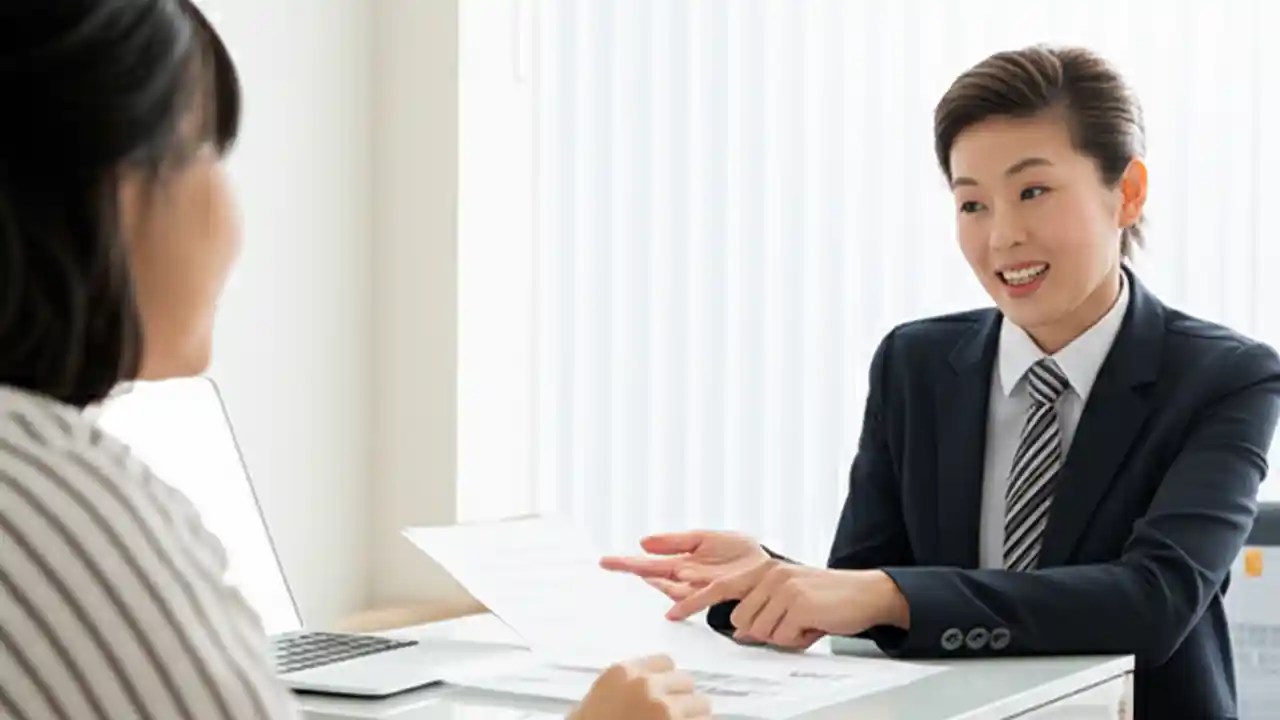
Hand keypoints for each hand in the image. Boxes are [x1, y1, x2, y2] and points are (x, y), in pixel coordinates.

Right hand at [569, 654, 711, 719]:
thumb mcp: (593, 702)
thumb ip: (620, 688)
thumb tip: (638, 691)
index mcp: (623, 674)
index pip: (664, 662)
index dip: (667, 680)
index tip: (665, 692)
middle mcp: (647, 686)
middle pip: (685, 681)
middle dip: (682, 698)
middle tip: (674, 714)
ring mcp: (666, 710)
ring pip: (701, 704)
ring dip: (694, 716)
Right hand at [601, 530, 769, 601]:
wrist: (766, 563)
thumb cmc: (737, 553)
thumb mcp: (704, 538)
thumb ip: (675, 541)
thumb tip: (643, 542)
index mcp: (682, 563)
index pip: (649, 564)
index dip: (627, 563)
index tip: (605, 561)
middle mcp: (686, 578)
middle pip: (654, 574)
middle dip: (632, 569)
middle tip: (609, 563)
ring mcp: (700, 586)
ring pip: (671, 588)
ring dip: (654, 582)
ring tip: (635, 570)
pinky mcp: (719, 589)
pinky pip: (699, 599)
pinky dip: (685, 606)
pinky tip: (671, 612)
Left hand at [666, 561, 910, 650]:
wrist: (864, 593)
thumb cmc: (826, 601)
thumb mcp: (788, 602)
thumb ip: (761, 611)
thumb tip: (739, 632)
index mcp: (762, 571)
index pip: (719, 589)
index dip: (692, 603)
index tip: (670, 614)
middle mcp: (768, 574)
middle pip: (741, 622)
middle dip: (765, 632)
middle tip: (793, 624)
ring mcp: (782, 587)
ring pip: (760, 632)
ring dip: (784, 636)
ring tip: (805, 622)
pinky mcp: (797, 602)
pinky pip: (782, 637)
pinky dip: (798, 639)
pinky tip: (814, 625)